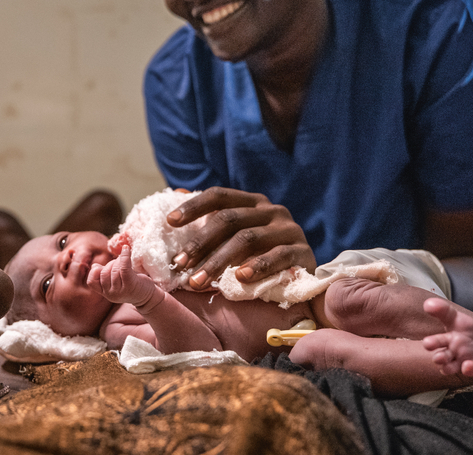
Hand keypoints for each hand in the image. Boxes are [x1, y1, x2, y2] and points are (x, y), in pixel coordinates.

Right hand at [87, 246, 158, 307]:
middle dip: (111, 264)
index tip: (103, 267)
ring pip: (114, 269)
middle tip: (119, 263)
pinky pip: (124, 266)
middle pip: (104, 272)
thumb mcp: (115, 281)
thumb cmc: (131, 285)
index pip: (91, 281)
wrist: (148, 296)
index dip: (94, 272)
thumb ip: (105, 275)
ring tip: (126, 262)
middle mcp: (111, 294)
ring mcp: (120, 291)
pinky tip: (126, 249)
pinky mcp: (130, 285)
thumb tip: (94, 266)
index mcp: (105, 293)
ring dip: (119, 261)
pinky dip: (124, 256)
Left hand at [167, 187, 313, 289]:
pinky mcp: (303, 252)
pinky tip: (240, 278)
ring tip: (198, 282)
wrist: (303, 276)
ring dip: (218, 261)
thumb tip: (176, 192)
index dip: (194, 206)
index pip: (219, 195)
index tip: (169, 222)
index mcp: (252, 202)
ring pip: (248, 239)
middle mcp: (271, 210)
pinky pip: (278, 256)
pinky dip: (258, 266)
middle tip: (179, 264)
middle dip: (200, 243)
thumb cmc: (260, 254)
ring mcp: (289, 229)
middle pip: (229, 219)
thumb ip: (209, 216)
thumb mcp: (234, 234)